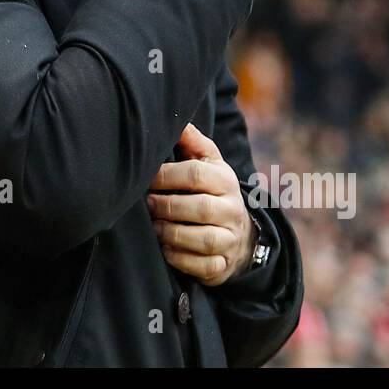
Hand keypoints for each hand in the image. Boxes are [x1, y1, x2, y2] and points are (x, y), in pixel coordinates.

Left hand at [146, 123, 254, 286]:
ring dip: (173, 234)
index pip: (197, 174)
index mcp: (225, 180)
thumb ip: (193, 143)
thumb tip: (178, 121)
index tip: (147, 179)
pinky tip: (167, 250)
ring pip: (204, 239)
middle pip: (201, 208)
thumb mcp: (210, 164)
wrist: (241, 234)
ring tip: (156, 228)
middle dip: (168, 206)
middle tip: (148, 205)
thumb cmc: (214, 192)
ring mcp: (230, 239)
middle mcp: (232, 210)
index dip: (167, 176)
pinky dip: (182, 259)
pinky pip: (204, 266)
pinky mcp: (224, 265)